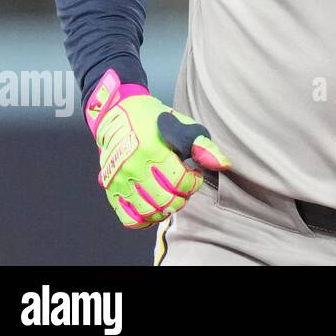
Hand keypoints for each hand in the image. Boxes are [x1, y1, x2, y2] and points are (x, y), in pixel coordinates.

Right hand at [84, 68, 231, 228]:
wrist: (120, 115)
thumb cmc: (157, 122)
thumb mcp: (184, 127)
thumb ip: (204, 147)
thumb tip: (224, 165)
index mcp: (153, 150)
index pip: (181, 182)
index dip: (194, 183)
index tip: (194, 175)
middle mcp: (133, 167)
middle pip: (166, 201)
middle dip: (182, 198)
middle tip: (183, 188)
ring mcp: (119, 180)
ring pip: (148, 212)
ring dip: (165, 210)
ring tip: (171, 197)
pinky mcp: (111, 189)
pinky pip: (129, 218)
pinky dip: (145, 220)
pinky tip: (154, 208)